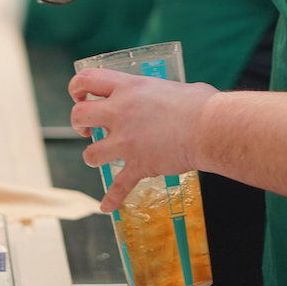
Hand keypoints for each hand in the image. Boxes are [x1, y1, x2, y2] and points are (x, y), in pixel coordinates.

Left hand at [70, 68, 216, 210]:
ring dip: (93, 156)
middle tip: (88, 128)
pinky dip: (111, 199)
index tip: (80, 96)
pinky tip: (106, 206)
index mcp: (129, 87)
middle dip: (78, 123)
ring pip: (91, 153)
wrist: (209, 128)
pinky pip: (118, 187)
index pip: (87, 79)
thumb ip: (157, 93)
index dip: (77, 88)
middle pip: (79, 116)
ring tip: (101, 157)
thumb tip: (168, 98)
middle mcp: (121, 112)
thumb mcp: (170, 86)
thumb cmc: (199, 103)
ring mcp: (126, 141)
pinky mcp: (138, 164)